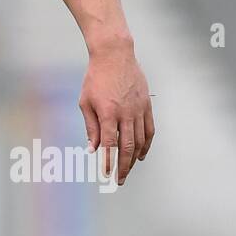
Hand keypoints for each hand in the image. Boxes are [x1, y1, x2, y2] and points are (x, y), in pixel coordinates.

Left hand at [78, 38, 154, 184]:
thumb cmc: (95, 78)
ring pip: (140, 141)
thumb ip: (91, 126)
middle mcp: (126, 113)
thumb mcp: (86, 102)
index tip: (106, 175)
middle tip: (119, 180)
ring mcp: (139, 109)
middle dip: (123, 167)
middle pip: (127, 147)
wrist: (114, 55)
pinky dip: (146, 145)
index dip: (109, 162)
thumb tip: (92, 148)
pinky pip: (149, 130)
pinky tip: (141, 154)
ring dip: (134, 158)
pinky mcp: (146, 105)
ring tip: (128, 169)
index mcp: (108, 113)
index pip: (110, 144)